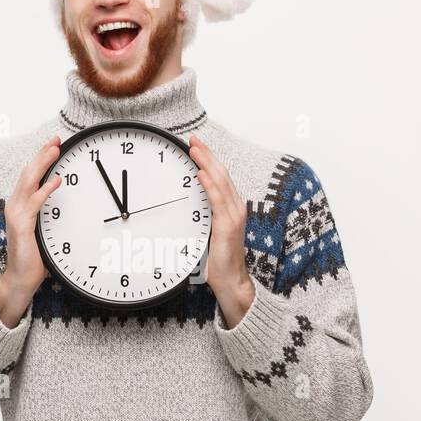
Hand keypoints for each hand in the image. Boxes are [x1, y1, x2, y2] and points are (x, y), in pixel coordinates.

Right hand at [0, 135, 61, 326]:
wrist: (21, 279)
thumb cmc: (36, 258)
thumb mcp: (47, 232)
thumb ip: (54, 216)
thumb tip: (77, 208)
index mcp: (22, 205)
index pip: (31, 175)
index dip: (42, 158)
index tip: (55, 144)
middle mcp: (15, 206)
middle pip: (28, 172)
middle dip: (42, 153)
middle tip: (57, 139)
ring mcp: (16, 215)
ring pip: (28, 181)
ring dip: (42, 164)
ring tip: (54, 150)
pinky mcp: (21, 227)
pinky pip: (34, 204)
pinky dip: (45, 190)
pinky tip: (56, 181)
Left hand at [187, 133, 254, 327]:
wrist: (231, 280)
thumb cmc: (218, 260)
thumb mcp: (208, 233)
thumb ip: (202, 217)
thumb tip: (183, 206)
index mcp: (231, 208)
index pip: (220, 177)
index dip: (209, 160)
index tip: (196, 146)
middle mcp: (236, 208)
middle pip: (221, 173)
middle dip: (207, 155)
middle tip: (193, 140)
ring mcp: (234, 216)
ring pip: (221, 182)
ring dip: (207, 163)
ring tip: (195, 149)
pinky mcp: (228, 225)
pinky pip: (218, 200)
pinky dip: (210, 185)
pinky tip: (202, 174)